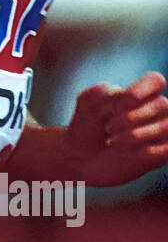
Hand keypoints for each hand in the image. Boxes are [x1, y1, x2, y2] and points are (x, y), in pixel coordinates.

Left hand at [65, 71, 167, 185]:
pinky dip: (141, 151)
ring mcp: (161, 133)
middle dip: (131, 117)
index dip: (139, 90)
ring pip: (165, 126)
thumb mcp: (85, 107)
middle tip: (108, 127)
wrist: (83, 160)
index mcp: (141, 94)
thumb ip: (96, 93)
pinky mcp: (162, 153)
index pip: (156, 81)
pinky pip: (164, 149)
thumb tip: (115, 90)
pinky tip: (122, 152)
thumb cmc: (87, 128)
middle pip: (162, 104)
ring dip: (134, 134)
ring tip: (111, 140)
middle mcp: (156, 111)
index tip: (117, 105)